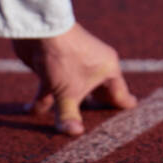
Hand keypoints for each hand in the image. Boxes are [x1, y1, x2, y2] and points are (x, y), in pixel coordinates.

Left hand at [13, 22, 137, 135]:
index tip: (132, 114)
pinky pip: (51, 89)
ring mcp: (72, 66)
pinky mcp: (53, 67)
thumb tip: (75, 133)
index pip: (119, 93)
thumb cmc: (63, 57)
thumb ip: (69, 115)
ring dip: (64, 108)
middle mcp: (93, 66)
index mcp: (107, 68)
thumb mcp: (67, 91)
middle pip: (96, 94)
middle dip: (93, 110)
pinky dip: (42, 101)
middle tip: (99, 129)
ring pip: (71, 94)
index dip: (123, 105)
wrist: (39, 29)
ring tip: (64, 127)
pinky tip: (30, 112)